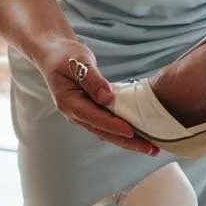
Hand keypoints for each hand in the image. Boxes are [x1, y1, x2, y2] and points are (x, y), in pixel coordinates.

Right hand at [38, 38, 159, 156]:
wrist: (54, 55)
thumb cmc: (65, 56)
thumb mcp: (78, 61)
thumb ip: (91, 79)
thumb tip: (107, 97)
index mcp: (69, 102)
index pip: (94, 117)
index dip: (113, 126)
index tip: (131, 131)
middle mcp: (75, 113)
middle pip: (103, 132)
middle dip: (127, 142)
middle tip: (150, 149)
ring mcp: (83, 115)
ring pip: (107, 132)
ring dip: (128, 141)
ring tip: (150, 148)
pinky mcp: (91, 112)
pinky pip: (108, 126)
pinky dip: (123, 132)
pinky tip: (140, 136)